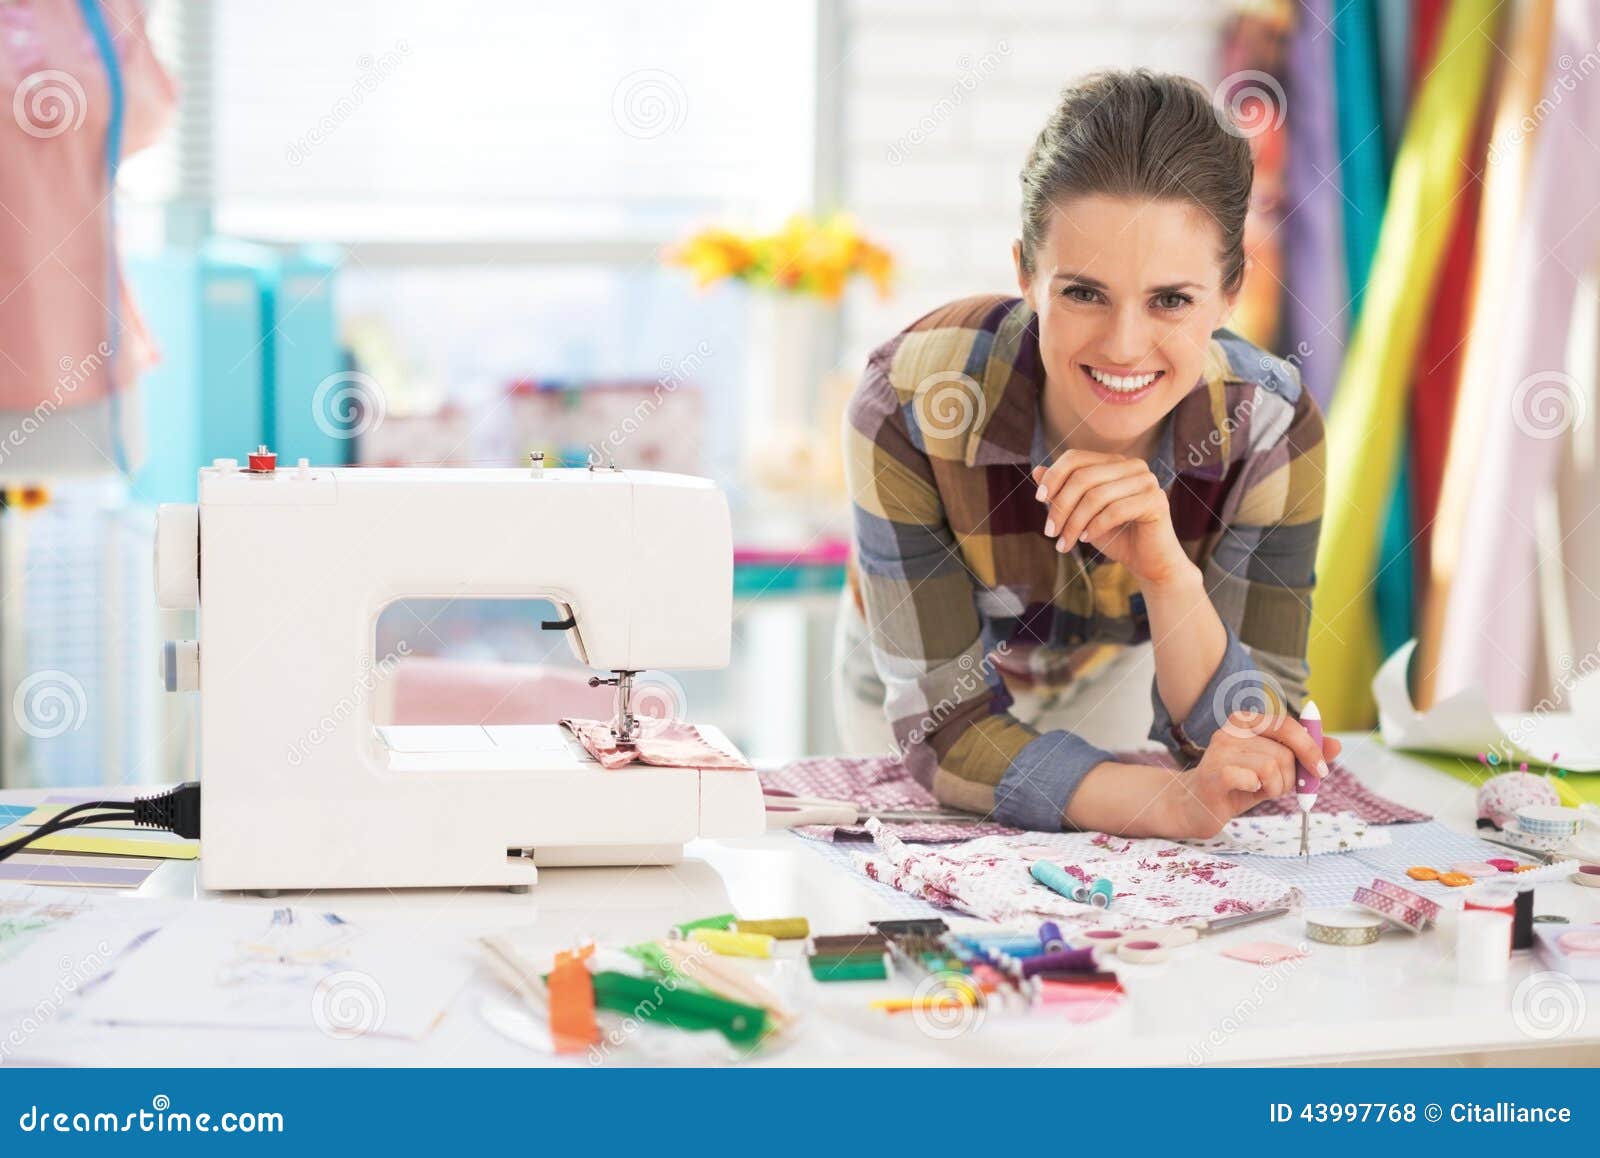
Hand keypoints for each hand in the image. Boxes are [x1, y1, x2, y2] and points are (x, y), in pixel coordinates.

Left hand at [1031, 452, 1190, 588]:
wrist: (1148, 561)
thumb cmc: (1114, 535)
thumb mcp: (1081, 513)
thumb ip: (1062, 492)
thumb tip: (1037, 470)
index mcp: (1114, 462)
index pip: (1075, 458)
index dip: (1053, 476)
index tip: (1038, 499)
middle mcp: (1132, 465)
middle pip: (1083, 477)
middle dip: (1060, 506)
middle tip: (1050, 532)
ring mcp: (1147, 481)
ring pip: (1096, 496)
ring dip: (1074, 523)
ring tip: (1064, 543)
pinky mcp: (1156, 501)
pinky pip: (1114, 510)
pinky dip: (1094, 527)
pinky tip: (1085, 539)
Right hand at [1162, 711, 1343, 838]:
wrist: (1196, 804)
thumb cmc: (1238, 784)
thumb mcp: (1276, 767)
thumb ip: (1303, 755)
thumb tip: (1336, 746)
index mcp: (1247, 720)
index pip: (1289, 726)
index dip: (1311, 749)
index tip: (1322, 771)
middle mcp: (1232, 728)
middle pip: (1284, 752)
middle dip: (1290, 777)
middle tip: (1277, 787)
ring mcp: (1220, 748)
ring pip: (1272, 767)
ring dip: (1274, 787)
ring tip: (1257, 790)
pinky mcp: (1214, 771)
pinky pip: (1254, 779)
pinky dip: (1257, 791)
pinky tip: (1243, 792)